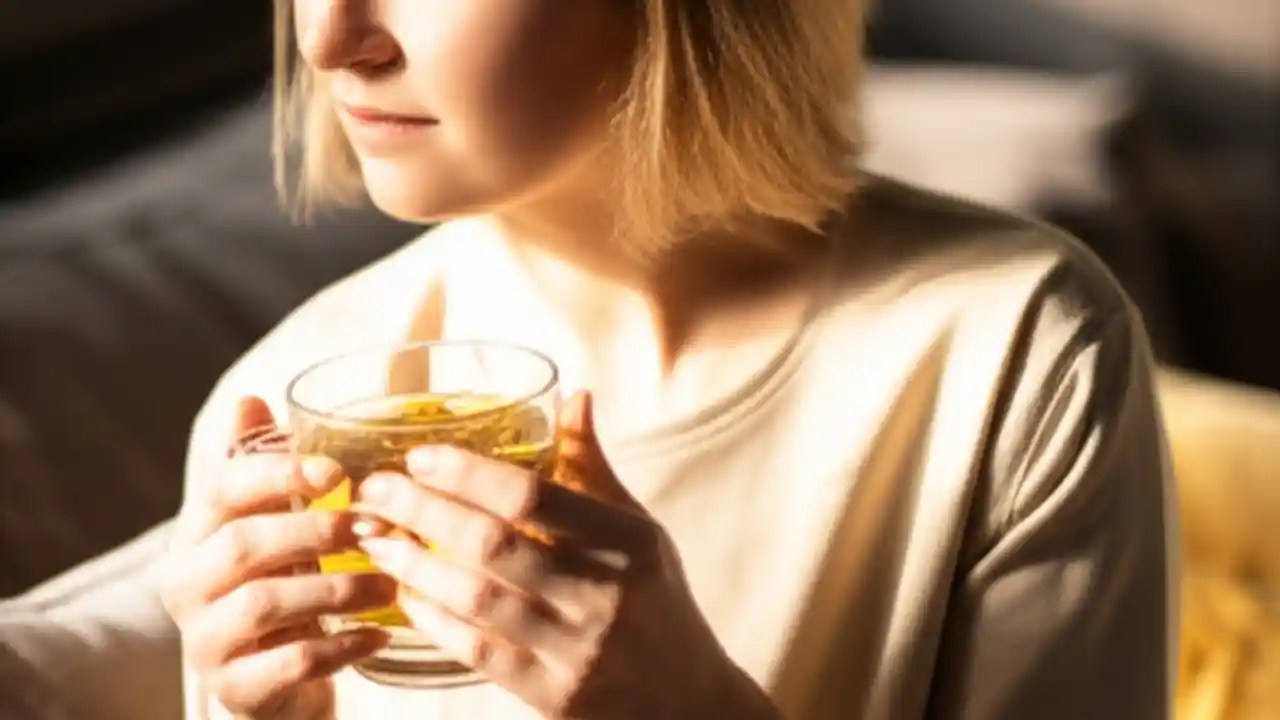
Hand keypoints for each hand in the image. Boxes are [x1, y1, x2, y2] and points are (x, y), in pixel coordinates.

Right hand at [160, 397, 396, 719]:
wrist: (278, 680)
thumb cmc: (280, 584)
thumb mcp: (272, 523)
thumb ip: (261, 467)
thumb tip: (248, 399)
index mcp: (196, 534)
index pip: (220, 488)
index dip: (276, 473)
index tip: (336, 470)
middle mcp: (186, 585)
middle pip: (242, 545)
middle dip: (316, 530)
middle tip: (378, 526)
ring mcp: (205, 640)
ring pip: (266, 603)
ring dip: (338, 588)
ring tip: (391, 582)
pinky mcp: (234, 688)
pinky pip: (291, 662)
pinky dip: (342, 646)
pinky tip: (380, 634)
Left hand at [352, 392, 778, 718]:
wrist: (686, 701)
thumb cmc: (656, 601)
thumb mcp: (638, 531)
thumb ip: (594, 468)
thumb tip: (571, 395)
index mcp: (626, 543)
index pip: (535, 496)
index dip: (469, 473)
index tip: (419, 456)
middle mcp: (602, 594)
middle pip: (494, 543)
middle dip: (423, 510)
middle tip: (376, 489)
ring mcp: (576, 650)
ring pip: (477, 599)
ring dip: (415, 564)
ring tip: (375, 539)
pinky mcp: (553, 696)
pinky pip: (478, 651)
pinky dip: (434, 619)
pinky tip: (406, 594)